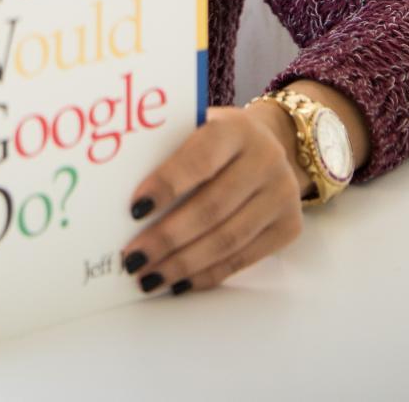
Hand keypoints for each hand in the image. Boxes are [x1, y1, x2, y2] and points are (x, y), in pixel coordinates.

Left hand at [121, 105, 304, 295]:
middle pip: (213, 208)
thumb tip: (118, 192)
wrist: (272, 143)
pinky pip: (244, 258)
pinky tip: (180, 281)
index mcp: (236, 128)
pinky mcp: (290, 226)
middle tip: (133, 259)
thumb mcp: (197, 127)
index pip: (199, 160)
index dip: (166, 185)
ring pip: (228, 239)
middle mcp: (266, 159)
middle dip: (168, 238)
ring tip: (150, 277)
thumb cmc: (216, 139)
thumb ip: (169, 149)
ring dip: (184, 264)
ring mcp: (282, 195)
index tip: (134, 210)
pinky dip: (208, 274)